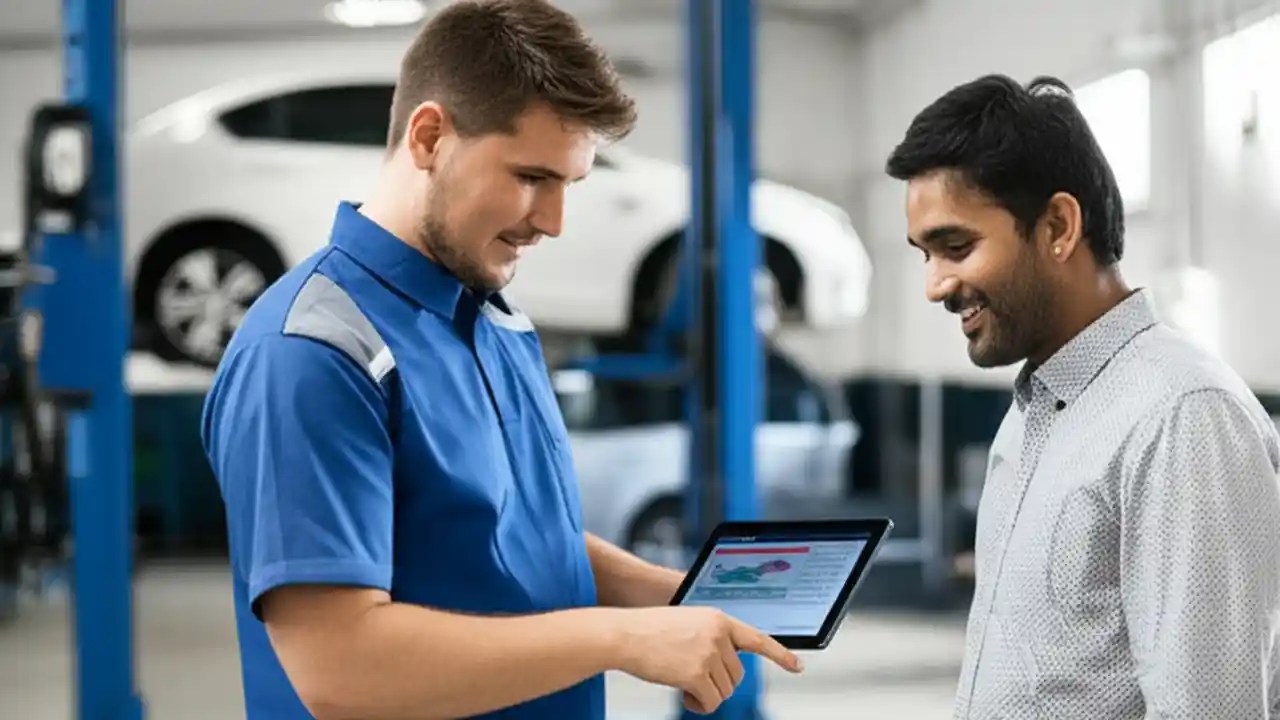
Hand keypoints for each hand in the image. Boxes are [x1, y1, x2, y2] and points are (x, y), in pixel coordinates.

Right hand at [613, 606, 802, 713]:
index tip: (797, 666)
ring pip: (725, 690)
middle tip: (692, 680)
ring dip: (707, 695)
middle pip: (737, 675)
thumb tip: (728, 669)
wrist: (624, 634)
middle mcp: (719, 634)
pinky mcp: (697, 673)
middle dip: (717, 683)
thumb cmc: (649, 632)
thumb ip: (711, 639)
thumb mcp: (687, 625)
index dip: (779, 654)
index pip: (757, 638)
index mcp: (718, 619)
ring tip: (683, 685)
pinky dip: (699, 705)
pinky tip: (683, 695)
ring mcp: (709, 653)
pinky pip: (711, 701)